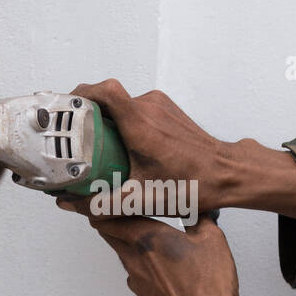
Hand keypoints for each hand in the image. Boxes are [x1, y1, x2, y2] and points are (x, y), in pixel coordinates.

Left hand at [64, 207, 242, 295]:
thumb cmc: (209, 287)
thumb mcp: (212, 239)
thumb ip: (199, 219)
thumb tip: (197, 210)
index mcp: (147, 237)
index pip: (109, 214)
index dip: (95, 203)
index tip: (85, 196)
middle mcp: (134, 257)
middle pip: (108, 231)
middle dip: (106, 217)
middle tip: (109, 205)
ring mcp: (136, 278)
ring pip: (120, 250)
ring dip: (122, 237)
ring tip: (138, 228)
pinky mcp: (142, 293)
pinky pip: (133, 269)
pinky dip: (137, 258)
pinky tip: (155, 259)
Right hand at [70, 79, 295, 216]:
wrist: (228, 174)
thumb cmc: (192, 184)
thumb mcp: (141, 199)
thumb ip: (102, 203)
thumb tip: (70, 204)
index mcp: (141, 123)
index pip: (104, 91)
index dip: (80, 95)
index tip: (67, 110)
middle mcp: (150, 107)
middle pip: (108, 98)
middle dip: (88, 116)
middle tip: (77, 140)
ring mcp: (161, 106)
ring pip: (122, 104)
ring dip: (107, 121)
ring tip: (98, 147)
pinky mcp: (168, 110)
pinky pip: (136, 108)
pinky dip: (124, 122)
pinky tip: (122, 147)